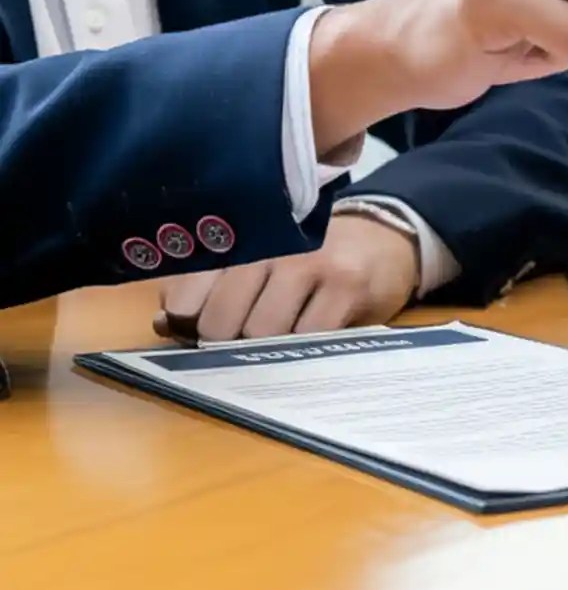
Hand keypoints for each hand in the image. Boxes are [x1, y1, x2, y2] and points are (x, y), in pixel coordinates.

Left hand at [154, 215, 417, 340]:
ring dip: (269, 350)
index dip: (188, 326)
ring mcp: (309, 263)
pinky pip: (308, 337)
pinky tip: (312, 338)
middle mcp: (269, 245)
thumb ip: (208, 288)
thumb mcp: (256, 262)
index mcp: (238, 238)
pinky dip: (306, 350)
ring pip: (262, 333)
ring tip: (283, 337)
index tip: (204, 330)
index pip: (185, 295)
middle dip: (228, 346)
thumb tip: (163, 324)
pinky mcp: (346, 286)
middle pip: (220, 322)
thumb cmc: (309, 259)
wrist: (383, 239)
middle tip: (248, 339)